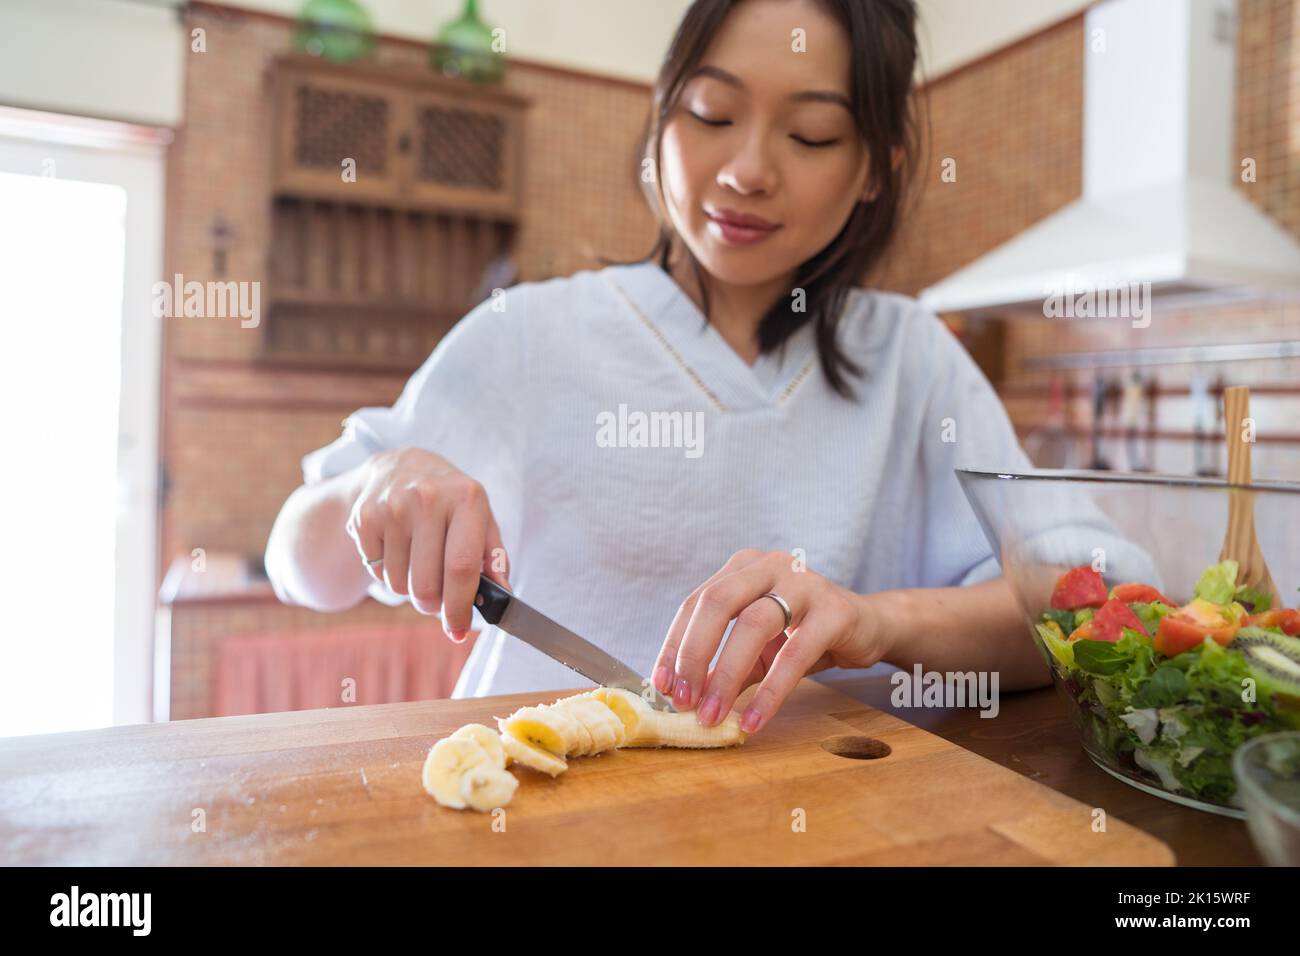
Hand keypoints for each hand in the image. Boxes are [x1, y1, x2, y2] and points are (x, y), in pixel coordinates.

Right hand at [345, 447, 509, 638]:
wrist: (403, 467)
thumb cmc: (451, 501)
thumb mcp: (481, 517)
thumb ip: (494, 558)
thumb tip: (502, 598)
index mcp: (466, 499)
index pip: (461, 567)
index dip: (459, 607)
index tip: (457, 631)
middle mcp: (427, 499)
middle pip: (427, 586)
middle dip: (434, 606)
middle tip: (439, 601)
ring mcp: (392, 507)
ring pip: (399, 586)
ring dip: (411, 590)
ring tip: (420, 564)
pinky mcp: (364, 518)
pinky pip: (378, 574)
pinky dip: (391, 574)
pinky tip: (399, 550)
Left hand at [651, 549, 889, 733]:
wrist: (868, 626)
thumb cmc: (803, 634)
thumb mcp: (757, 647)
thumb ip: (723, 665)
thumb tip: (682, 697)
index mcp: (742, 567)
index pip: (695, 603)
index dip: (674, 644)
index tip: (661, 685)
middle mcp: (769, 566)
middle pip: (716, 603)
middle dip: (693, 655)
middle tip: (683, 701)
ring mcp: (804, 583)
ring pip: (752, 625)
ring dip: (726, 676)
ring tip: (711, 715)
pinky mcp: (834, 611)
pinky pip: (794, 655)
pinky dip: (770, 692)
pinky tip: (753, 718)